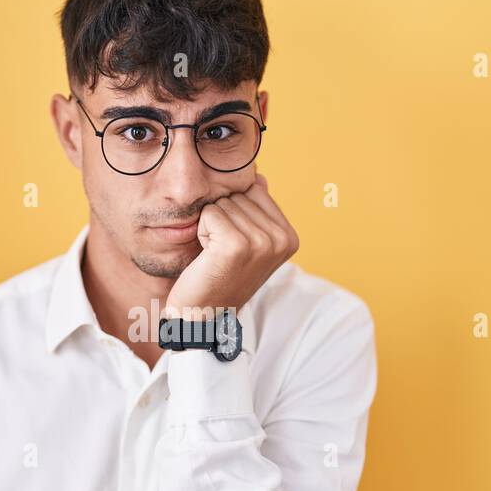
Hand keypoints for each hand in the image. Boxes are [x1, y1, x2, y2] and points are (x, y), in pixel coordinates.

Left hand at [164, 172, 298, 318]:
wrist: (202, 314)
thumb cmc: (220, 275)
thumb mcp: (248, 241)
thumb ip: (257, 209)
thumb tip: (259, 176)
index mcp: (289, 237)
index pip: (255, 189)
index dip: (236, 213)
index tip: (236, 247)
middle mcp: (281, 239)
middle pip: (238, 194)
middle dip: (223, 218)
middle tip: (223, 253)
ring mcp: (262, 243)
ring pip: (222, 203)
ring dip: (211, 227)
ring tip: (216, 256)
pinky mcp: (237, 246)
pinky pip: (209, 213)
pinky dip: (201, 232)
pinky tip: (208, 257)